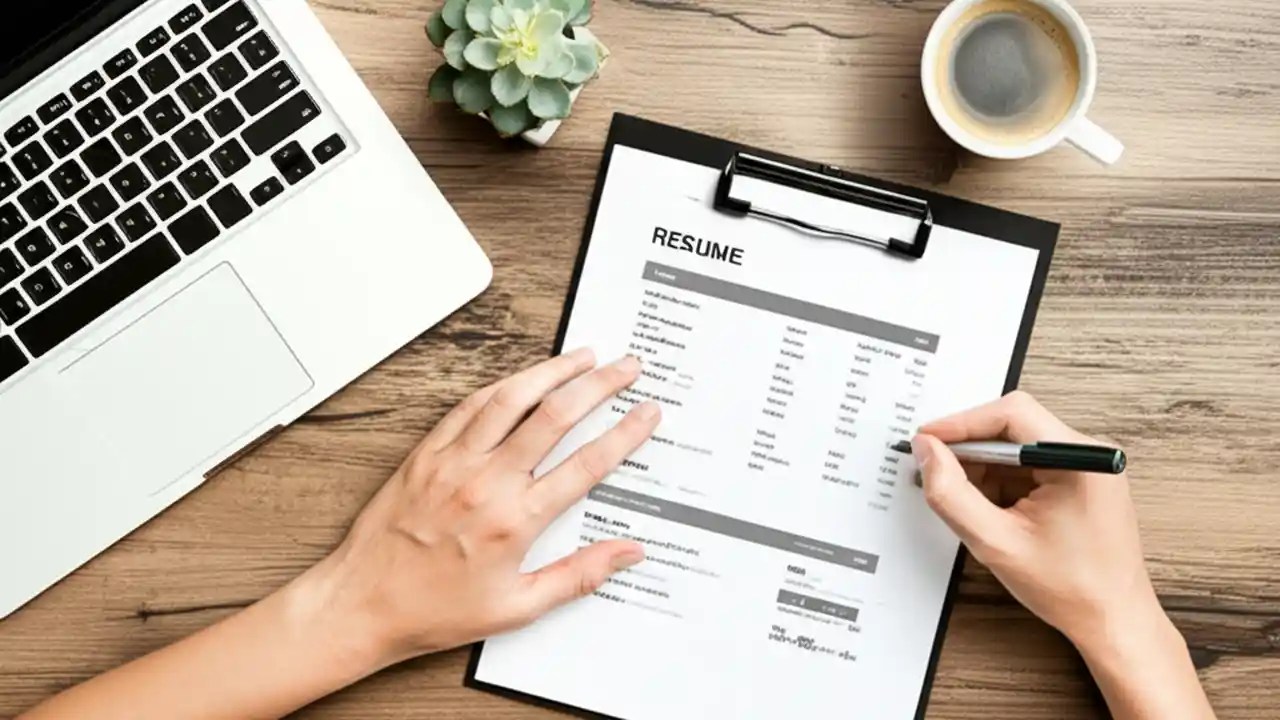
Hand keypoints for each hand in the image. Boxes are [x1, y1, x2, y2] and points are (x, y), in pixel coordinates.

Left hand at [296, 348, 659, 668]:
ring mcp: (454, 462)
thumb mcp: (517, 608)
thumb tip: (627, 553)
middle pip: (556, 416)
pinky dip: (501, 386)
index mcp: (515, 521)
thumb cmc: (433, 610)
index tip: (647, 413)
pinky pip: (469, 406)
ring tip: (583, 356)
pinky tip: (522, 377)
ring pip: (512, 398)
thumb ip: (578, 576)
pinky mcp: (426, 453)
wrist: (361, 604)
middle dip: (600, 386)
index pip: (587, 464)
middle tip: (626, 367)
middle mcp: (487, 483)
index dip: (626, 433)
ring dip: (553, 371)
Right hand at [911, 391, 1155, 648]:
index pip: (1011, 414)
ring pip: (1017, 444)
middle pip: (1012, 424)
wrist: (1113, 620)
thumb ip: (952, 493)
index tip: (927, 440)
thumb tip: (927, 452)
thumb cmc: (1072, 589)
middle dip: (969, 448)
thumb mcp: (996, 542)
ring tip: (965, 501)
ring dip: (983, 466)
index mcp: (1080, 459)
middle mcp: (1089, 452)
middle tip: (936, 472)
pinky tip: (989, 508)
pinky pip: (1028, 463)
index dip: (961, 423)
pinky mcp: (1080, 477)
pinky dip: (1000, 479)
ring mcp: (1086, 464)